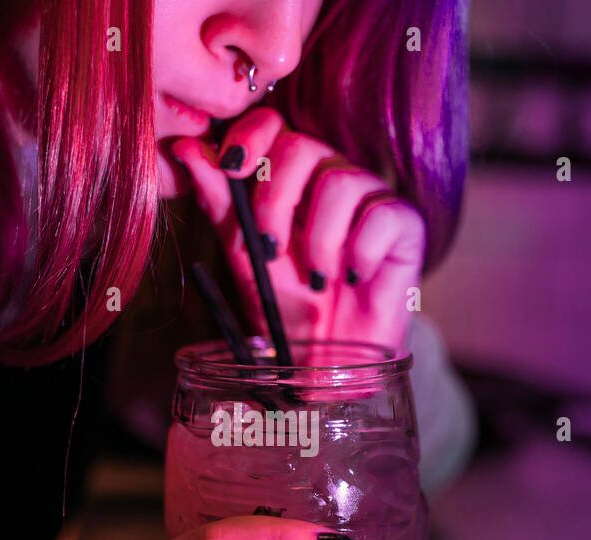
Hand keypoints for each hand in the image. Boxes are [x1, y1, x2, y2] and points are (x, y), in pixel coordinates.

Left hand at [172, 108, 425, 353]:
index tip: (231, 167)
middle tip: (271, 251)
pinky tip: (353, 278)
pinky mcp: (405, 224)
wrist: (326, 362)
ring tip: (315, 280)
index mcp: (289, 180)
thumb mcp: (244, 256)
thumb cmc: (287, 309)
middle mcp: (330, 178)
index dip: (251, 136)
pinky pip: (383, 214)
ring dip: (318, 239)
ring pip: (341, 181)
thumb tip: (184, 149)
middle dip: (275, 201)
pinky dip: (360, 251)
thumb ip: (220, 203)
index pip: (273, 126)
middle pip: (302, 146)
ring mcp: (370, 199)